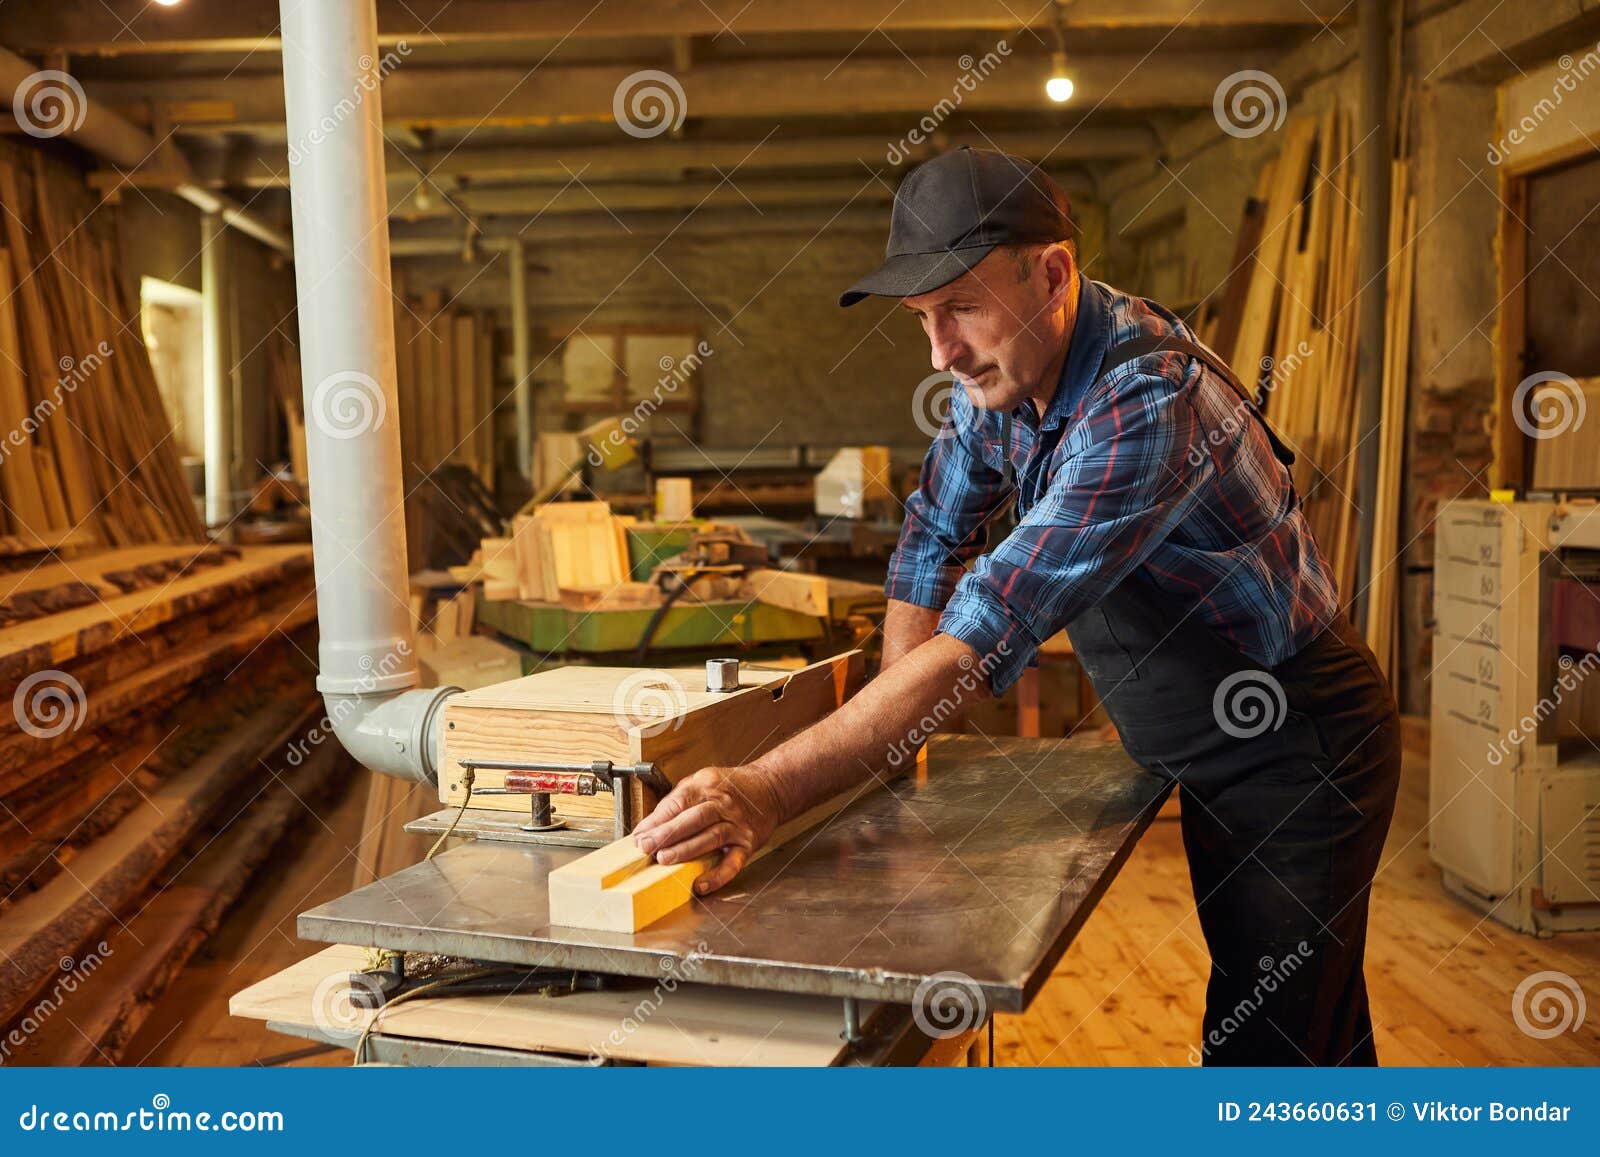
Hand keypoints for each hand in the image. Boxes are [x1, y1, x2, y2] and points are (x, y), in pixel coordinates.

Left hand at [631, 766, 782, 894]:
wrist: (770, 788)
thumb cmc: (729, 788)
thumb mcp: (701, 782)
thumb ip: (675, 802)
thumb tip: (647, 828)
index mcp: (707, 786)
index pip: (679, 802)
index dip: (657, 820)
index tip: (639, 835)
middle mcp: (723, 804)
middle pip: (694, 818)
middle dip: (668, 834)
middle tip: (646, 847)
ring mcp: (737, 825)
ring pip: (711, 837)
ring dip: (686, 850)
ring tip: (664, 859)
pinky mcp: (747, 844)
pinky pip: (733, 863)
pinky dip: (717, 876)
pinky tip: (700, 884)